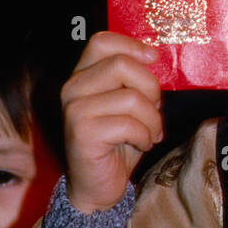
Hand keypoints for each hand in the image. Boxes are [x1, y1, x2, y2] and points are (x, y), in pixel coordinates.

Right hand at [62, 32, 162, 213]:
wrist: (98, 185)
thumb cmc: (118, 143)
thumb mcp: (128, 105)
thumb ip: (134, 81)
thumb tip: (155, 59)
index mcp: (83, 75)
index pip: (102, 41)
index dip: (132, 45)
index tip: (153, 59)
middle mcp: (72, 88)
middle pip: (122, 64)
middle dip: (150, 88)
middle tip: (154, 111)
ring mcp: (75, 110)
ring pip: (131, 98)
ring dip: (152, 120)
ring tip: (149, 134)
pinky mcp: (82, 132)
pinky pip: (129, 125)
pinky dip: (145, 137)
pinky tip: (141, 145)